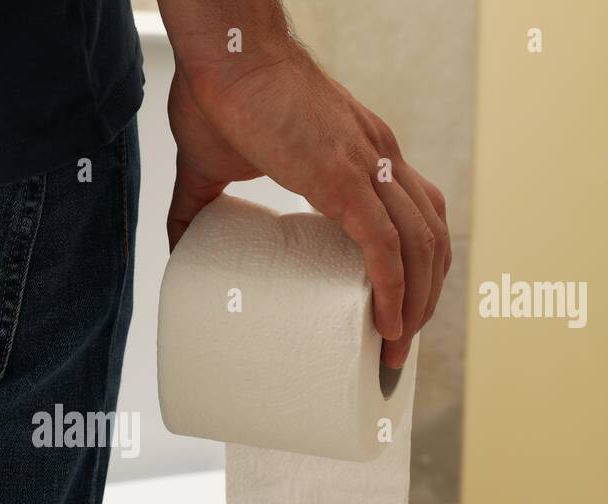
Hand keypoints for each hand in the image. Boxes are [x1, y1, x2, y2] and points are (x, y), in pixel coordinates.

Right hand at [163, 21, 449, 367]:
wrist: (224, 52)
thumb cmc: (218, 92)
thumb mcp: (210, 164)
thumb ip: (195, 208)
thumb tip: (176, 251)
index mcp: (360, 154)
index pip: (414, 213)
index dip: (414, 266)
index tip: (393, 310)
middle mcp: (379, 159)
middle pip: (431, 237)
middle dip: (424, 296)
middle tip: (396, 344)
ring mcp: (368, 167)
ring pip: (422, 247)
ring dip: (417, 304)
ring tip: (394, 346)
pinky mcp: (344, 178)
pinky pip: (388, 245)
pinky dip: (395, 290)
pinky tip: (390, 325)